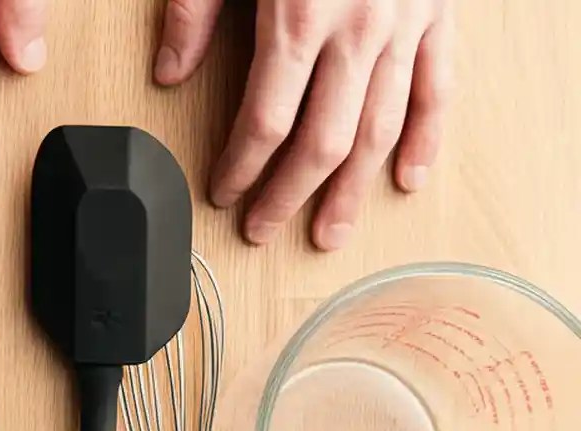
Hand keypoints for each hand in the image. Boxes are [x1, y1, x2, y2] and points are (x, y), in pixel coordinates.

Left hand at [155, 0, 453, 249]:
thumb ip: (194, 13)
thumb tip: (169, 74)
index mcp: (299, 17)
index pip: (266, 122)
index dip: (242, 166)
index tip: (223, 193)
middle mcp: (358, 32)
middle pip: (323, 141)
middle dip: (289, 195)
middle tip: (263, 230)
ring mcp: (405, 27)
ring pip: (380, 130)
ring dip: (352, 189)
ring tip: (329, 232)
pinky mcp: (438, 16)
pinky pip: (438, 90)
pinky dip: (425, 138)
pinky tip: (406, 179)